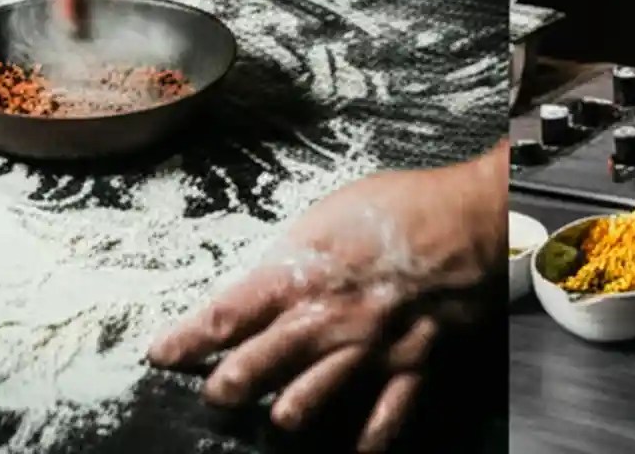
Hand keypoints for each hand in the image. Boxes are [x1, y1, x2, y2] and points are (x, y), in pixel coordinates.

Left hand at [147, 145, 505, 451]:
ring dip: (284, 414)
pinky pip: (384, 417)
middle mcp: (328, 318)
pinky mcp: (411, 365)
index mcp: (302, 272)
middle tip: (216, 390)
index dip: (186, 339)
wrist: (472, 217)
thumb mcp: (330, 214)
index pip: (226, 315)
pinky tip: (354, 448)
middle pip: (254, 368)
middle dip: (223, 386)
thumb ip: (294, 256)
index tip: (162, 352)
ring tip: (276, 415)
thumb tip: (264, 281)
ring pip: (308, 402)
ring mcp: (369, 348)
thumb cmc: (403, 205)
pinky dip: (368, 439)